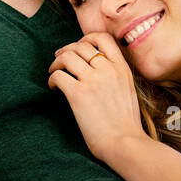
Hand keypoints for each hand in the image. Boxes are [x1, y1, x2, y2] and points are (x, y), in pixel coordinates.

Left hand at [47, 32, 143, 161]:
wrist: (125, 142)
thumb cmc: (126, 124)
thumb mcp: (128, 91)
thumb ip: (116, 77)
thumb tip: (96, 71)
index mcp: (121, 68)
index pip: (102, 38)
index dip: (86, 38)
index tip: (78, 47)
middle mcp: (107, 69)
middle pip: (80, 46)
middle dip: (66, 50)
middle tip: (59, 60)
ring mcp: (93, 81)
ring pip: (66, 56)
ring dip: (56, 64)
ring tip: (54, 73)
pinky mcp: (78, 94)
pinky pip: (58, 75)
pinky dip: (52, 79)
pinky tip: (53, 88)